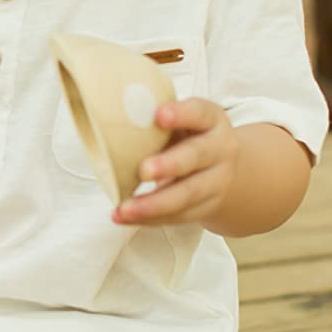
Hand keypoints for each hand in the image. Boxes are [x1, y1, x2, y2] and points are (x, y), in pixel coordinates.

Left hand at [111, 98, 239, 229]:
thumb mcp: (181, 120)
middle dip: (170, 164)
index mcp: (211, 120)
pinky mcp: (206, 207)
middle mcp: (219, 149)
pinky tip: (125, 217)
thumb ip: (154, 118)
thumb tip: (107, 112)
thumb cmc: (189, 135)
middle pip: (197, 156)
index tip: (159, 115)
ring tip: (125, 208)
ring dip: (154, 204)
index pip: (199, 112)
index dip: (181, 113)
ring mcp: (216, 181)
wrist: (224, 167)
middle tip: (143, 171)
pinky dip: (150, 218)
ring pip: (188, 194)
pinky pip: (179, 215)